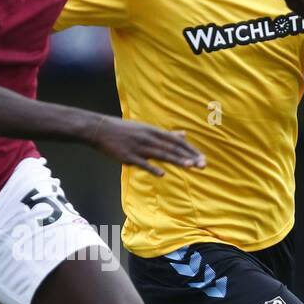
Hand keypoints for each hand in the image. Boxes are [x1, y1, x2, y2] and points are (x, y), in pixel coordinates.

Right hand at [89, 115, 205, 176]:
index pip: (177, 142)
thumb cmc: (125, 130)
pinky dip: (152, 168)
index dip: (191, 150)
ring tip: (190, 166)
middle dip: (189, 157)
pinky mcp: (128, 156)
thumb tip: (184, 134)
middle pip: (172, 148)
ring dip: (176, 160)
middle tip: (203, 165)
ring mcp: (139, 147)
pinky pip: (142, 163)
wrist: (101, 130)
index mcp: (154, 132)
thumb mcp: (147, 129)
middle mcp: (149, 138)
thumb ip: (167, 134)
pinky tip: (162, 174)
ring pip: (161, 155)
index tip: (202, 158)